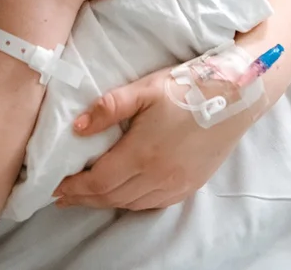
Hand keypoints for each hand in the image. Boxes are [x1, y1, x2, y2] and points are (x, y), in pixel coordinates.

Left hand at [52, 67, 259, 209]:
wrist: (236, 96)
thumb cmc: (188, 87)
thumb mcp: (145, 89)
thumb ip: (108, 108)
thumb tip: (77, 128)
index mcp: (142, 154)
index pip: (98, 182)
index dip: (74, 188)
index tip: (54, 187)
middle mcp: (158, 176)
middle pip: (111, 197)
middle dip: (84, 199)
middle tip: (62, 196)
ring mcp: (176, 184)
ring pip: (132, 203)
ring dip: (106, 202)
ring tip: (86, 197)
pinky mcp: (191, 185)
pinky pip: (153, 203)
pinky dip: (132, 203)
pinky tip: (123, 196)